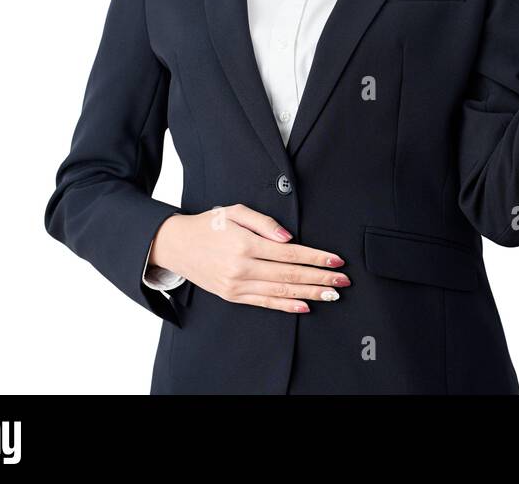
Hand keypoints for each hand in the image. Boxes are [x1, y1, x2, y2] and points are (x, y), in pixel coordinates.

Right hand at [149, 205, 349, 312]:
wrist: (176, 245)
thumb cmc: (208, 225)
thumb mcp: (235, 212)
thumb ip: (265, 223)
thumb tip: (290, 238)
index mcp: (246, 244)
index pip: (290, 253)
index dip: (316, 258)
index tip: (337, 261)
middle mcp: (242, 267)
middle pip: (290, 274)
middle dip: (320, 278)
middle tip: (343, 281)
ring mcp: (237, 285)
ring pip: (281, 291)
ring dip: (310, 293)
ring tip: (332, 294)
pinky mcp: (232, 295)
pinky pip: (264, 303)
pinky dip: (286, 305)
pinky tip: (305, 306)